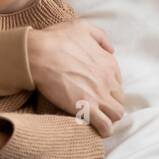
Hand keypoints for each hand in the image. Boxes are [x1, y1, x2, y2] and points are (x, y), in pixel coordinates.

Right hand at [27, 19, 124, 136]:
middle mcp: (108, 79)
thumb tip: (112, 49)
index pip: (118, 81)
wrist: (39, 54)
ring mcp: (98, 95)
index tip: (99, 91)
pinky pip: (105, 125)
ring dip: (110, 118)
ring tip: (99, 119)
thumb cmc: (55, 39)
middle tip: (98, 107)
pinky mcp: (86, 108)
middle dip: (111, 104)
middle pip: (119, 98)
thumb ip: (100, 37)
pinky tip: (98, 130)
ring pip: (117, 114)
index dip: (109, 88)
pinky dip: (104, 130)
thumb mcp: (81, 27)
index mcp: (108, 62)